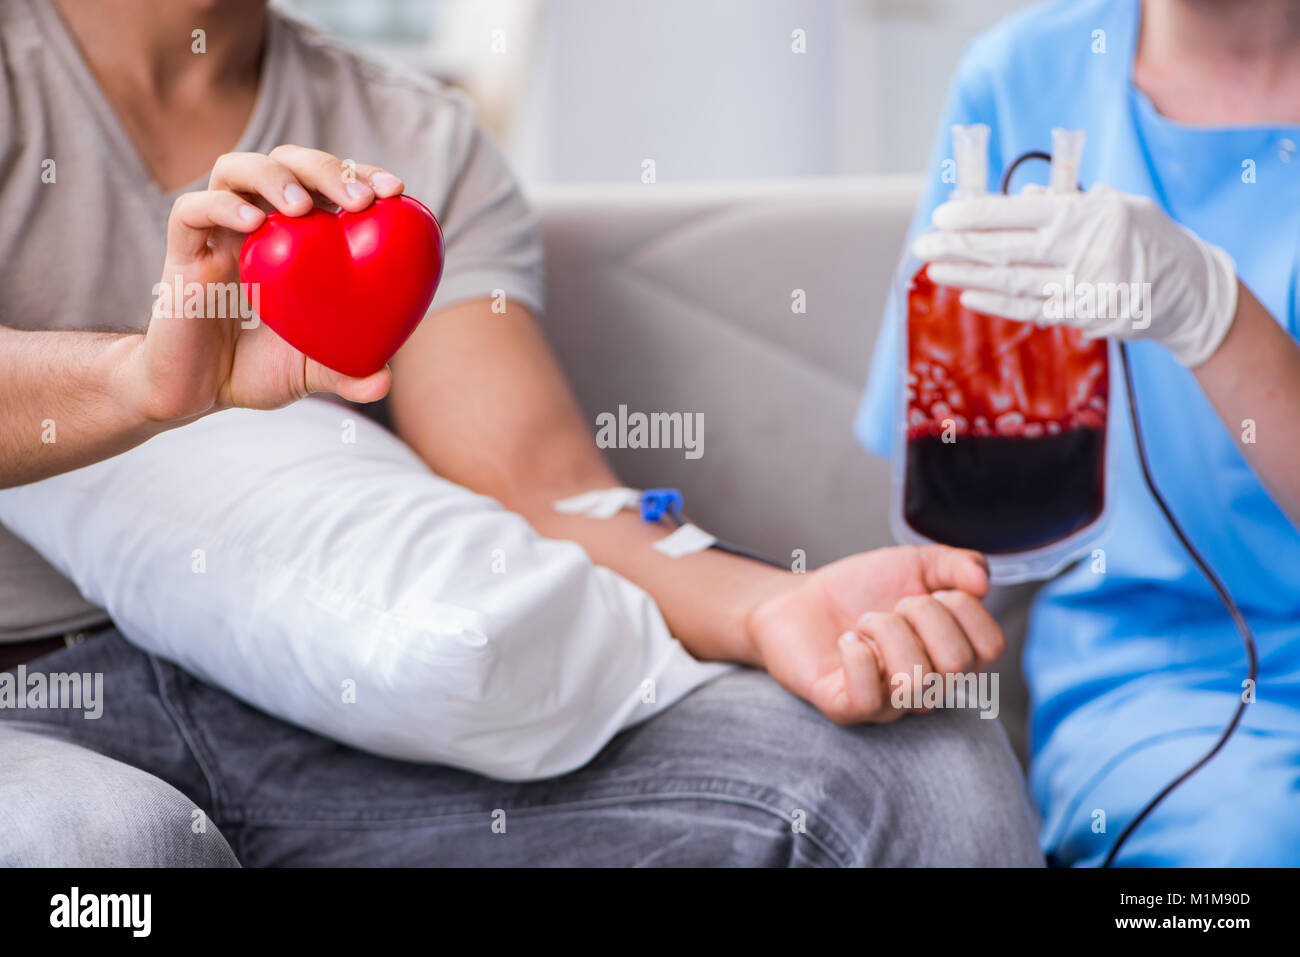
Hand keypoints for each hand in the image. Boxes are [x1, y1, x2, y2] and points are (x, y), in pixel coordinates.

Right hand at [120, 146, 407, 422]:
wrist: (194, 393)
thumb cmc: (255, 370)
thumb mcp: (312, 372)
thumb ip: (348, 372)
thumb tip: (384, 381)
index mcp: (294, 238)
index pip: (327, 184)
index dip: (359, 176)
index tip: (395, 190)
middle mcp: (256, 223)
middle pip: (286, 162)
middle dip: (325, 168)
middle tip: (359, 198)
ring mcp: (216, 234)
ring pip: (235, 169)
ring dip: (273, 176)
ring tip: (302, 206)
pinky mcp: (181, 254)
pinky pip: (191, 211)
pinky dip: (222, 206)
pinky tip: (253, 222)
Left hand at [745, 545, 1004, 724]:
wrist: (797, 599)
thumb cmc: (860, 589)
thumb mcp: (914, 564)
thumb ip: (956, 564)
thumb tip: (983, 581)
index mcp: (951, 657)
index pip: (990, 648)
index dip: (963, 608)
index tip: (931, 591)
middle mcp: (928, 688)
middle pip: (957, 663)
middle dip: (922, 615)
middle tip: (891, 605)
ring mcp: (888, 704)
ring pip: (915, 681)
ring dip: (886, 630)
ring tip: (864, 622)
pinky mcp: (845, 708)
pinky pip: (868, 696)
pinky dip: (857, 656)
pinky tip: (846, 641)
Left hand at [913, 184, 1238, 366]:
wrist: (1191, 290)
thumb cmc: (1148, 238)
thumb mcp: (1118, 205)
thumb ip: (1068, 202)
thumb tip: (1023, 198)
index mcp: (1089, 215)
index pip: (1020, 213)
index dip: (977, 215)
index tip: (942, 214)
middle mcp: (1083, 251)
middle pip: (1007, 249)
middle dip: (960, 246)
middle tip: (923, 244)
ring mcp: (1081, 287)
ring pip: (1011, 282)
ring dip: (967, 275)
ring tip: (934, 268)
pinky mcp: (1081, 316)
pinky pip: (1029, 309)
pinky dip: (995, 302)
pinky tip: (967, 293)